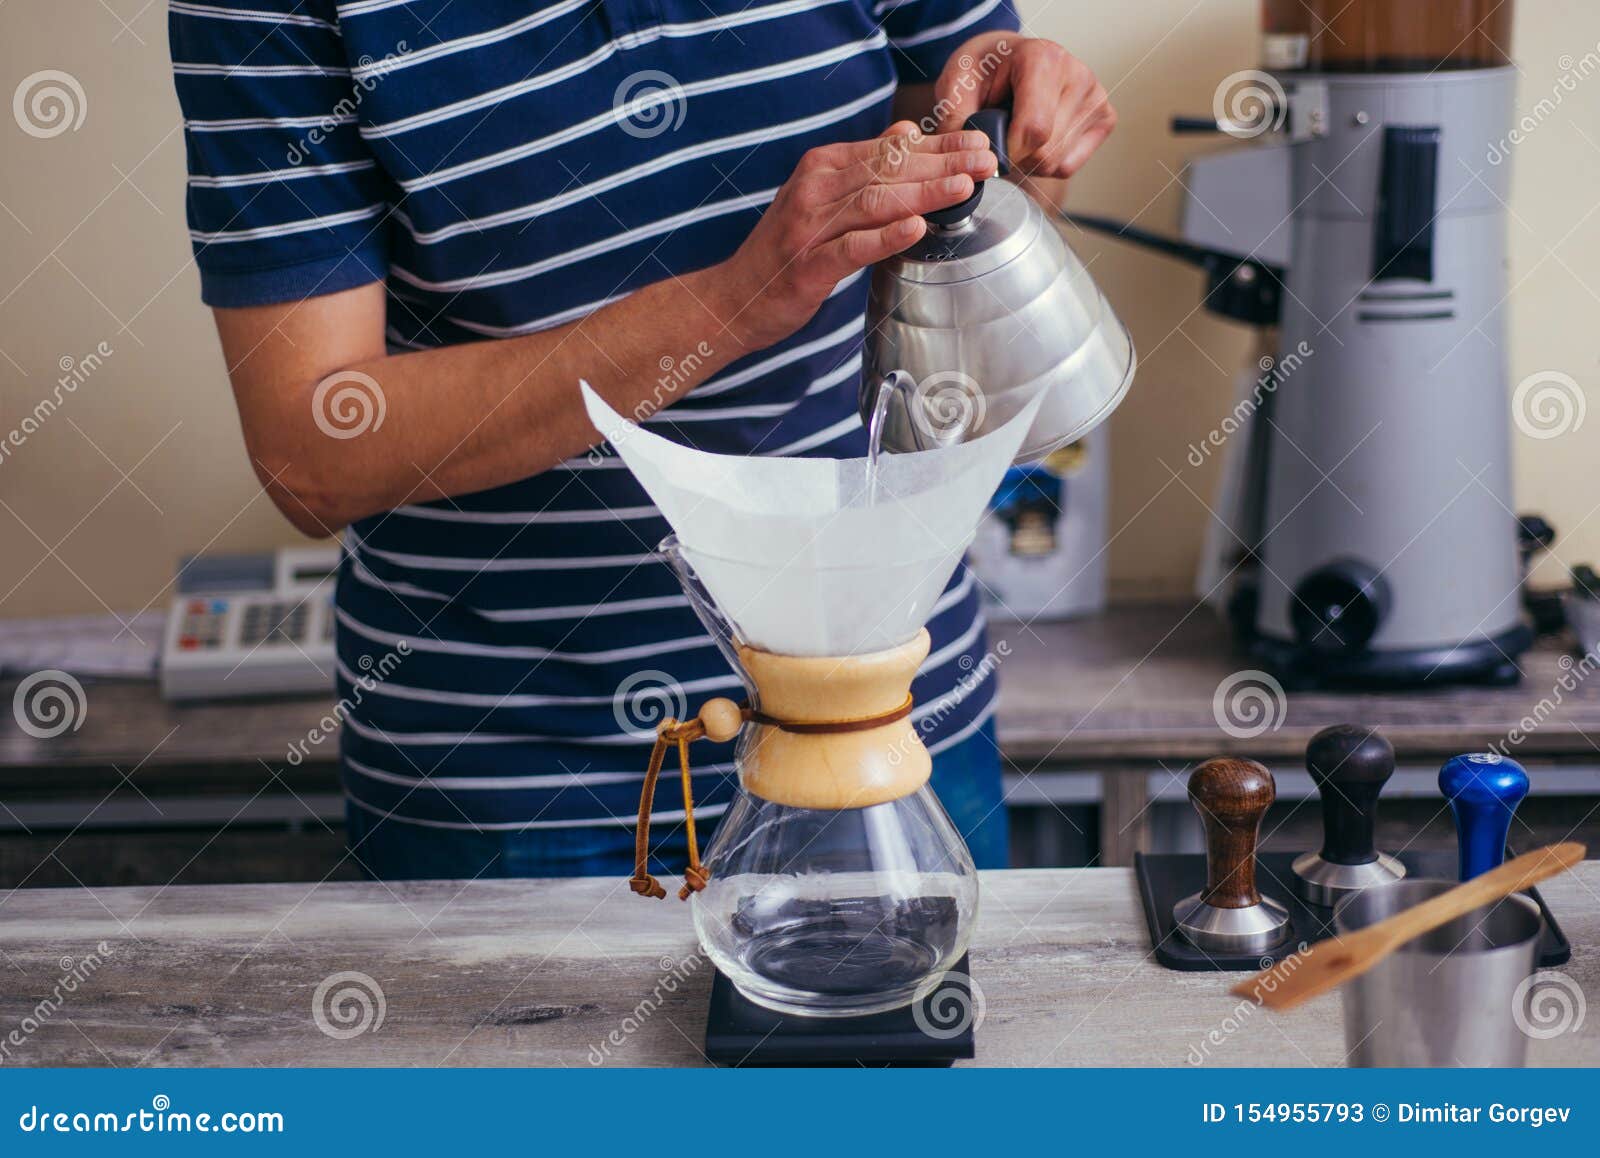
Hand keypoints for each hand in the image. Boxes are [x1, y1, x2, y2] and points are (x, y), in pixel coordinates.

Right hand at [715, 124, 996, 349]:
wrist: (736, 297)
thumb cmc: (786, 250)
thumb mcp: (822, 196)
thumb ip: (864, 166)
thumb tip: (906, 132)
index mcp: (822, 167)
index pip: (889, 149)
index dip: (937, 146)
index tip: (977, 145)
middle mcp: (815, 188)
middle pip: (888, 170)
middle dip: (942, 164)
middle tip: (985, 162)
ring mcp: (809, 227)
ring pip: (874, 202)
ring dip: (923, 193)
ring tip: (963, 188)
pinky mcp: (808, 265)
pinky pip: (852, 247)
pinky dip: (885, 236)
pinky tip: (916, 228)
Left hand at [933, 32, 1114, 181]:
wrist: (1007, 58)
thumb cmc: (983, 70)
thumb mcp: (956, 86)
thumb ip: (957, 124)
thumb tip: (970, 163)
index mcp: (1043, 59)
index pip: (1034, 130)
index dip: (1006, 152)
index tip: (988, 148)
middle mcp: (1077, 75)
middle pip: (1045, 151)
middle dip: (1014, 158)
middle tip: (999, 136)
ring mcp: (1095, 97)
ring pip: (1055, 162)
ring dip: (1027, 162)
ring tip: (1017, 132)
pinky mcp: (1104, 118)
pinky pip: (1068, 166)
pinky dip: (1045, 164)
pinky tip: (1036, 139)